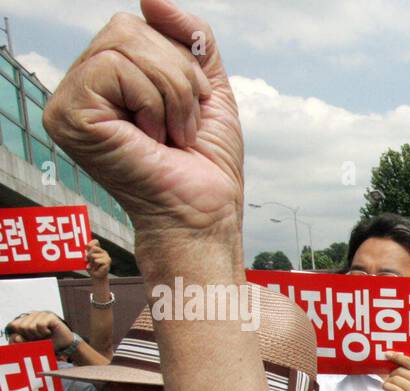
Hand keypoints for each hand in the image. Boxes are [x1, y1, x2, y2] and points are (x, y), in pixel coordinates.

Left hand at [5, 311, 73, 349]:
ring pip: (30, 326)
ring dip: (38, 335)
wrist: (64, 345)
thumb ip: (22, 341)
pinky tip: (49, 332)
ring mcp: (41, 313)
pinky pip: (40, 325)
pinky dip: (44, 332)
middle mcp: (32, 314)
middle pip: (21, 326)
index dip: (20, 335)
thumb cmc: (47, 343)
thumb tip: (16, 337)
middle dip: (29, 336)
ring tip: (44, 335)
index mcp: (26, 319)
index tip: (30, 338)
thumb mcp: (31, 344)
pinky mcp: (50, 315)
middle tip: (39, 337)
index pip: (13, 325)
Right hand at [43, 0, 242, 237]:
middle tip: (182, 125)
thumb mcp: (208, 87)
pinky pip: (114, 67)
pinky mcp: (67, 115)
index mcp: (109, 80)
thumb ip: (189, 38)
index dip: (181, 62)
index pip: (138, 26)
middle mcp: (81, 87)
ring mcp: (68, 101)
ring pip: (123, 41)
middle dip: (177, 75)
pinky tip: (151, 136)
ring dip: (170, 90)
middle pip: (129, 28)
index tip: (192, 108)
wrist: (205, 210)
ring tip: (170, 133)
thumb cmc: (206, 161)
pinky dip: (151, 100)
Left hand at [86, 238, 111, 279]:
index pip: (95, 241)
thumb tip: (85, 250)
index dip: (90, 243)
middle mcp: (103, 251)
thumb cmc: (91, 267)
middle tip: (87, 260)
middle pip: (93, 248)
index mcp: (98, 249)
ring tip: (92, 265)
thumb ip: (86, 253)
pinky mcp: (107, 261)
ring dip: (90, 262)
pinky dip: (94, 265)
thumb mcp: (86, 258)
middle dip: (88, 255)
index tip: (86, 248)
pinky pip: (97, 261)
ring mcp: (106, 256)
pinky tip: (95, 268)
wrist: (96, 276)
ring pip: (93, 255)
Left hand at [383, 351, 409, 390]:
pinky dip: (386, 387)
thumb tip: (391, 364)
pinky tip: (387, 389)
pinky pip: (391, 388)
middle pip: (398, 370)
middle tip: (390, 379)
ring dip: (388, 382)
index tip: (387, 354)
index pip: (409, 361)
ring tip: (390, 386)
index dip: (397, 357)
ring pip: (394, 379)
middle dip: (391, 374)